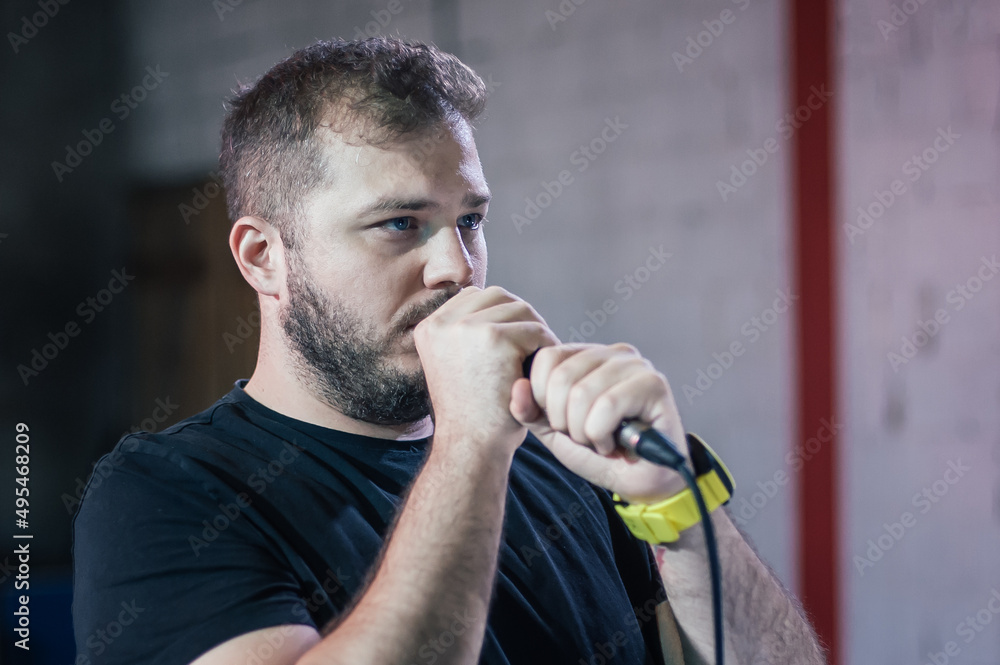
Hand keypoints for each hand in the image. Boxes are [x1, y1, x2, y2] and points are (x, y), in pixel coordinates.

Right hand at [414, 286, 559, 458]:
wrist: (471, 449)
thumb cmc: (472, 416)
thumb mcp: (457, 367)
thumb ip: (468, 335)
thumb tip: (502, 303)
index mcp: (429, 328)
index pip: (474, 297)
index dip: (499, 317)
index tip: (513, 346)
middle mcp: (441, 323)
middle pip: (497, 296)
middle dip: (520, 320)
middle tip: (533, 350)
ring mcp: (465, 328)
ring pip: (518, 309)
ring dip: (534, 332)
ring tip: (538, 362)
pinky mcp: (493, 338)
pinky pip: (534, 330)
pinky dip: (545, 349)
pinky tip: (542, 373)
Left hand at [509, 343, 689, 502]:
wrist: (640, 482)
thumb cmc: (599, 451)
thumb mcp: (554, 431)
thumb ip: (530, 409)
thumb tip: (516, 386)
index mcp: (586, 356)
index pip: (545, 358)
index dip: (542, 398)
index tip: (560, 423)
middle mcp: (611, 353)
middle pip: (560, 377)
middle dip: (563, 420)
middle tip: (582, 436)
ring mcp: (634, 365)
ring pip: (582, 393)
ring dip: (584, 432)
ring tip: (599, 440)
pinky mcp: (653, 384)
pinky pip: (606, 406)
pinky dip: (602, 435)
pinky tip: (615, 443)